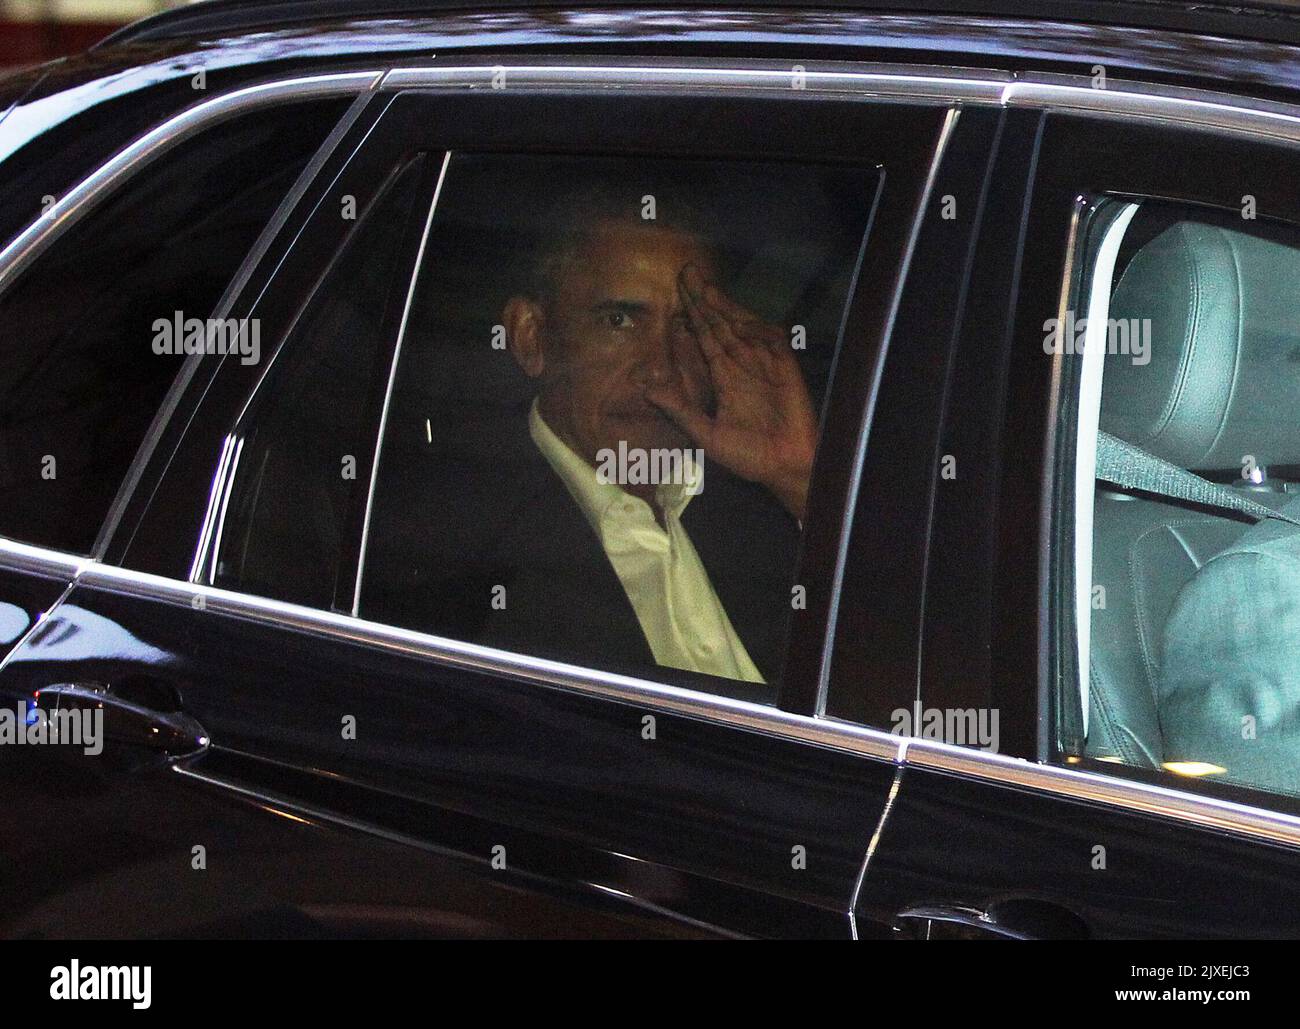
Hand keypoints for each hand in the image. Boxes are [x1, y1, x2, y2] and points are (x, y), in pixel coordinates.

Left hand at [647, 264, 815, 521]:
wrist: (786, 467)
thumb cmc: (749, 457)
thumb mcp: (706, 434)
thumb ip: (679, 409)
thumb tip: (645, 389)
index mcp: (724, 379)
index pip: (703, 339)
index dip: (690, 318)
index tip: (675, 297)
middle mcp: (742, 365)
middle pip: (719, 324)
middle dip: (704, 299)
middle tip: (686, 272)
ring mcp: (763, 363)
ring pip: (741, 326)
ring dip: (724, 306)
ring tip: (704, 286)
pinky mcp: (785, 367)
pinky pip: (770, 339)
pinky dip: (754, 328)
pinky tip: (736, 320)